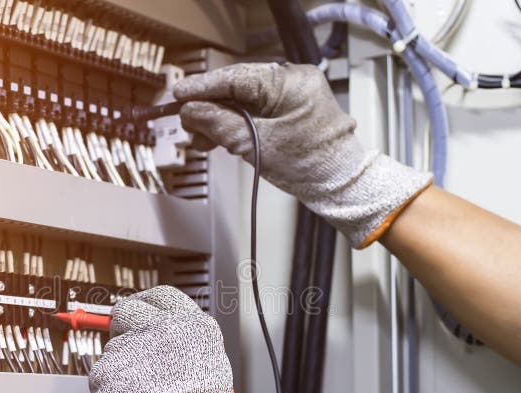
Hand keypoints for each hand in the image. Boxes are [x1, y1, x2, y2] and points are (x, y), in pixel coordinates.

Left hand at [88, 286, 264, 392]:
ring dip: (120, 368)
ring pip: (113, 349)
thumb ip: (186, 337)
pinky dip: (110, 391)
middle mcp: (156, 328)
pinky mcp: (105, 370)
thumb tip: (166, 331)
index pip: (160, 296)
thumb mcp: (209, 359)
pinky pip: (101, 376)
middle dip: (124, 327)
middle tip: (131, 350)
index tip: (140, 308)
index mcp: (186, 323)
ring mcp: (128, 348)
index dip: (147, 302)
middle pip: (127, 312)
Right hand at [174, 62, 432, 247]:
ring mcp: (292, 95)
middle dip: (210, 106)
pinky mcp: (290, 110)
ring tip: (200, 137)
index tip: (179, 95)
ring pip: (244, 100)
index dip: (204, 87)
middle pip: (238, 87)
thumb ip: (221, 126)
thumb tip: (190, 112)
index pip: (236, 78)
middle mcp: (292, 81)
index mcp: (290, 82)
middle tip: (186, 121)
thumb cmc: (311, 166)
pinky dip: (236, 124)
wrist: (342, 186)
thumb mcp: (258, 146)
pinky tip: (217, 136)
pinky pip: (255, 111)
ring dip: (220, 118)